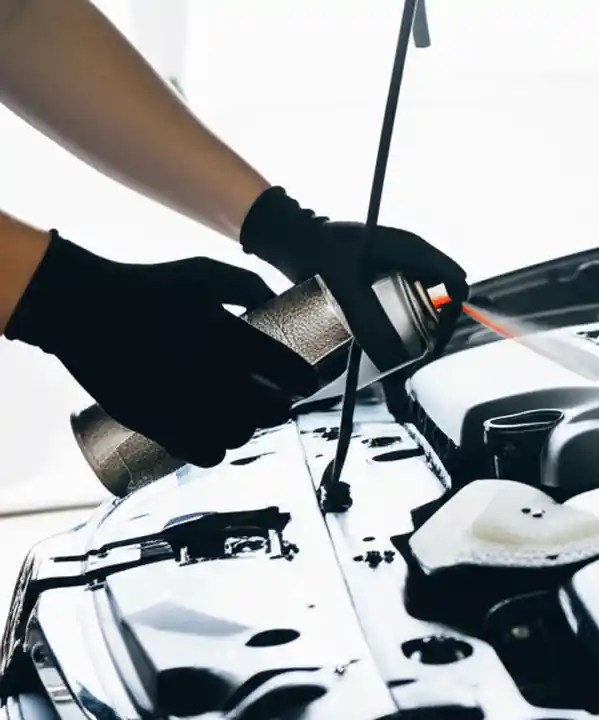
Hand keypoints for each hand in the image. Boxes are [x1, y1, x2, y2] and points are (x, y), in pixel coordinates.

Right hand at [6, 232, 318, 466]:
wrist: (82, 308)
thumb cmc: (149, 287)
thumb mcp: (204, 272)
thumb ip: (249, 284)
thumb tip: (280, 304)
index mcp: (225, 335)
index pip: (285, 368)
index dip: (303, 379)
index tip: (306, 382)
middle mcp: (208, 372)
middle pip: (268, 409)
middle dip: (279, 407)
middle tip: (277, 402)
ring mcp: (181, 401)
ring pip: (238, 435)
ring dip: (248, 429)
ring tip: (245, 420)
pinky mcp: (154, 422)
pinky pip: (202, 453)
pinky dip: (216, 451)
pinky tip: (218, 443)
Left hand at [239, 187, 468, 372]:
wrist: (294, 236)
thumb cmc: (318, 253)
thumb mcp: (345, 292)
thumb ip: (369, 326)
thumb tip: (389, 360)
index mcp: (411, 249)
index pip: (454, 280)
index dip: (452, 311)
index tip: (436, 336)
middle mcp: (412, 251)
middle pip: (445, 288)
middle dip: (439, 319)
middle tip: (422, 345)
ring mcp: (402, 256)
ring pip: (430, 290)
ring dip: (424, 316)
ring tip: (408, 340)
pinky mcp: (389, 263)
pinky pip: (411, 288)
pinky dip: (408, 308)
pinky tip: (391, 325)